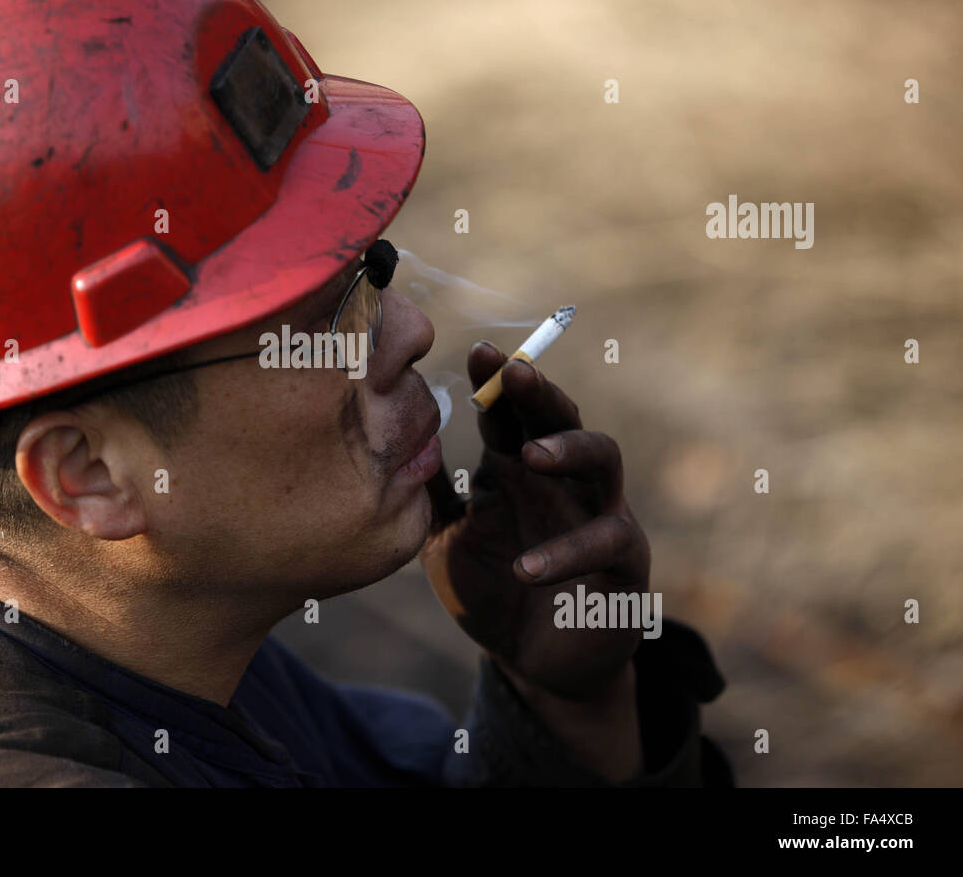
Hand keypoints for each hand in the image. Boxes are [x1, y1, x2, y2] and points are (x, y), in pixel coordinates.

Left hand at [420, 341, 651, 701]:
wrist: (533, 663)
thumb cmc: (491, 589)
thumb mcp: (444, 538)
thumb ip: (427, 492)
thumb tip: (390, 435)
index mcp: (516, 467)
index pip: (509, 411)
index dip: (497, 380)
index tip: (478, 351)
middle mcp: (562, 480)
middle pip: (560, 416)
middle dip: (539, 391)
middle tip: (514, 373)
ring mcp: (598, 514)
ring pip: (604, 458)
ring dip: (570, 448)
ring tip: (531, 455)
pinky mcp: (625, 562)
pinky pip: (609, 541)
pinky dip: (568, 551)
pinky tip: (526, 569)